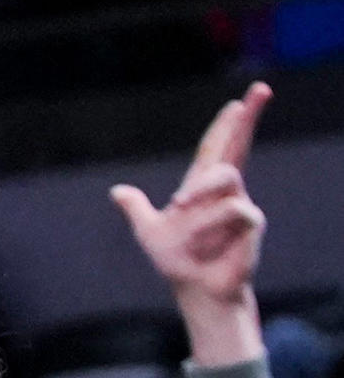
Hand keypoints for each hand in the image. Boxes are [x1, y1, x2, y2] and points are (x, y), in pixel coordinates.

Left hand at [114, 82, 272, 361]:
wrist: (193, 288)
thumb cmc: (178, 259)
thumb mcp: (150, 231)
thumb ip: (137, 209)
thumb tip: (117, 191)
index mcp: (202, 187)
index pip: (217, 148)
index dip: (228, 125)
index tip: (240, 100)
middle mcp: (225, 191)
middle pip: (238, 145)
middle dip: (248, 118)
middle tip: (260, 90)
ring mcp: (240, 204)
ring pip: (226, 177)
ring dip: (199, 194)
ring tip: (179, 211)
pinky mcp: (251, 224)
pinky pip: (233, 209)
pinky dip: (209, 222)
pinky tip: (201, 239)